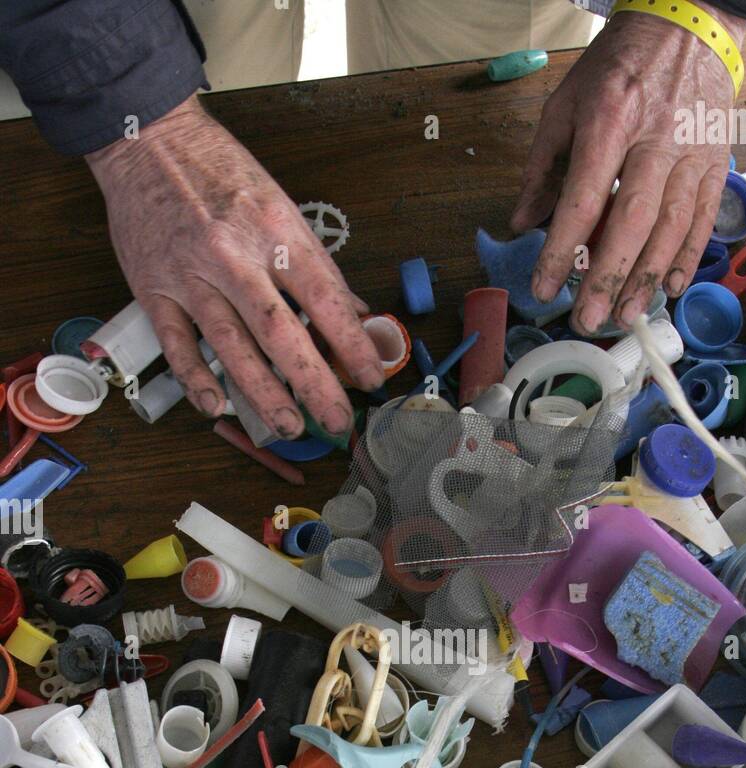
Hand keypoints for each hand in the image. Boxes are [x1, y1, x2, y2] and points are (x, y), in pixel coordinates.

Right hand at [86, 96, 384, 437]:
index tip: (372, 378)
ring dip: (263, 392)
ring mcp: (191, 275)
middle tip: (337, 420)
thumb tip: (354, 312)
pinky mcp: (154, 289)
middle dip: (314, 383)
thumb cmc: (219, 174)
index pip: (325, 299)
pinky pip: (176, 344)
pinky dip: (196, 378)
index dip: (352, 344)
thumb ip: (316, 264)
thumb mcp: (281, 206)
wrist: (147, 140)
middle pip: (281, 332)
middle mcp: (234, 255)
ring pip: (232, 344)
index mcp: (275, 231)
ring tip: (289, 425)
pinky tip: (216, 406)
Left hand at [511, 5, 745, 333]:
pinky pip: (704, 218)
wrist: (686, 24)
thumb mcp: (566, 103)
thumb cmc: (619, 67)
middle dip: (608, 276)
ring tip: (623, 316)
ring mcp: (691, 153)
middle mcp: (654, 139)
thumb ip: (543, 166)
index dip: (561, 249)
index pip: (583, 198)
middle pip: (633, 220)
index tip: (544, 287)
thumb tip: (525, 223)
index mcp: (609, 120)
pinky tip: (669, 289)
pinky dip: (688, 258)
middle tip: (588, 319)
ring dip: (647, 278)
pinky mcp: (715, 162)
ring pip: (671, 227)